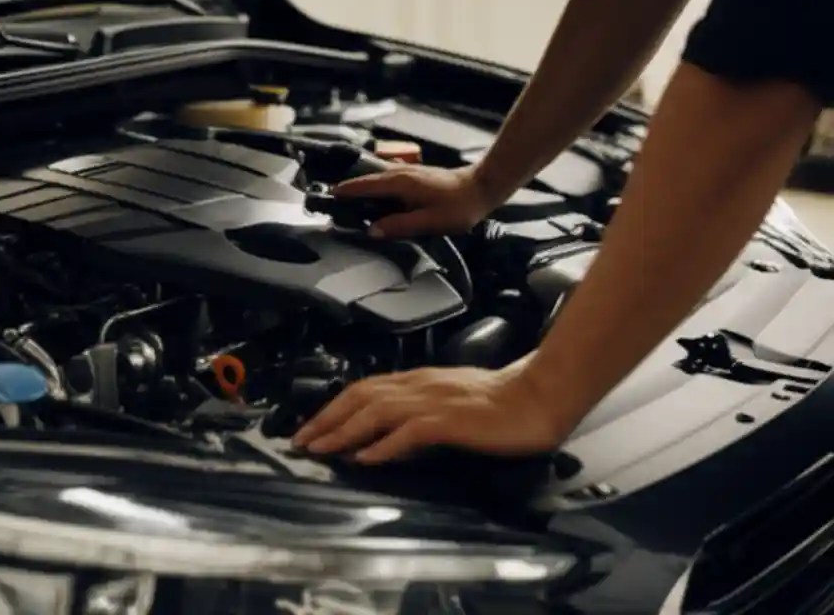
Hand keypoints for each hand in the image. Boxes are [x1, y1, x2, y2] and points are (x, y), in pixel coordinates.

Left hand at [291, 366, 566, 463]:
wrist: (540, 396)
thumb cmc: (499, 404)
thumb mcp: (448, 402)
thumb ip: (418, 413)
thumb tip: (384, 435)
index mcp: (418, 381)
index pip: (363, 388)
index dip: (333, 407)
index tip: (310, 428)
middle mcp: (419, 385)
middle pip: (360, 395)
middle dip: (326, 418)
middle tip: (299, 441)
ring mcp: (434, 401)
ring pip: (376, 411)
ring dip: (343, 430)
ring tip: (320, 449)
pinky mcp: (451, 420)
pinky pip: (409, 431)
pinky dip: (383, 444)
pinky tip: (364, 458)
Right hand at [333, 164, 497, 237]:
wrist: (482, 187)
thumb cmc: (458, 206)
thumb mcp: (429, 221)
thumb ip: (399, 225)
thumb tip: (371, 231)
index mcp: (400, 183)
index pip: (365, 185)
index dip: (347, 190)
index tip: (329, 195)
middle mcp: (401, 173)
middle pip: (368, 179)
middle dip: (350, 188)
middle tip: (334, 199)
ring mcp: (409, 171)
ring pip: (378, 178)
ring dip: (363, 186)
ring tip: (350, 199)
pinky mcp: (416, 175)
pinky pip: (388, 179)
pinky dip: (376, 186)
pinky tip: (377, 196)